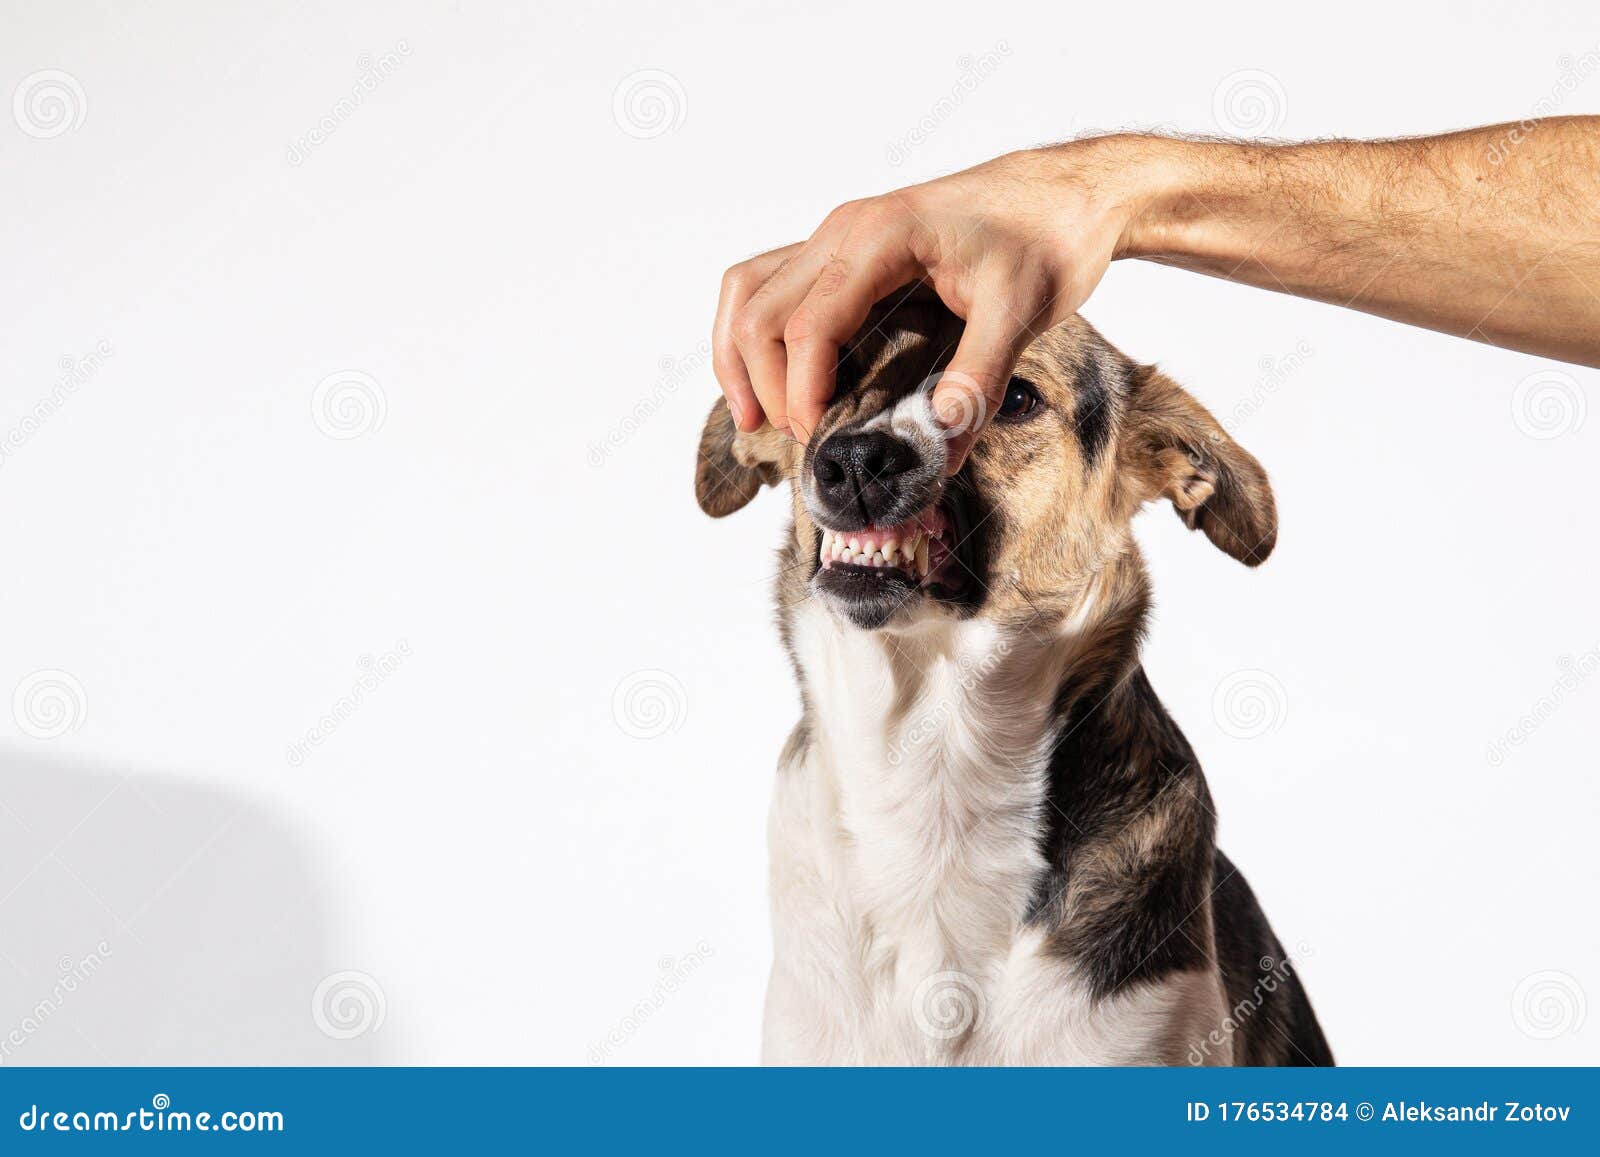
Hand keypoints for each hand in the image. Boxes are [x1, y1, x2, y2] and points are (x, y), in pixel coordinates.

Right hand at [711, 139, 1153, 469]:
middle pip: (760, 312)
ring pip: (748, 291)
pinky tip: (773, 382)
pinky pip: (771, 284)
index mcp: (879, 237)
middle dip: (764, 385)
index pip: (807, 325)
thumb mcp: (1022, 312)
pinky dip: (755, 335)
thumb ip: (977, 380)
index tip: (820, 441)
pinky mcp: (845, 252)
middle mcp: (844, 231)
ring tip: (756, 419)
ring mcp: (838, 238)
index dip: (802, 393)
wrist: (1068, 195)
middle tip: (802, 442)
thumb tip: (937, 447)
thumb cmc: (1047, 238)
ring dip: (739, 356)